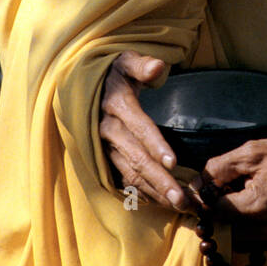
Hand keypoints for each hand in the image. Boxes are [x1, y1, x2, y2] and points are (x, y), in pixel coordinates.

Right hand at [99, 50, 200, 212]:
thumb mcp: (125, 61)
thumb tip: (158, 67)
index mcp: (115, 104)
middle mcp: (106, 129)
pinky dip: (140, 192)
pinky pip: (122, 179)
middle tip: (182, 199)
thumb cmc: (114, 72)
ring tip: (178, 205)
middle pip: (135, 157)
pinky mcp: (102, 158)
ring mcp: (103, 147)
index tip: (173, 162)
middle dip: (158, 180)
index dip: (155, 144)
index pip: (137, 126)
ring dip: (153, 191)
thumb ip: (142, 65)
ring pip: (129, 173)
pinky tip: (159, 202)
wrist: (84, 85)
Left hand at [196, 98, 266, 249]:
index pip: (212, 212)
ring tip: (237, 199)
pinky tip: (251, 209)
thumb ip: (217, 169)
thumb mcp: (250, 152)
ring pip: (234, 240)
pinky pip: (251, 243)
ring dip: (229, 223)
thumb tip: (196, 185)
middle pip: (222, 229)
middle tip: (220, 193)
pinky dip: (244, 230)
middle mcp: (265, 231)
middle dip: (215, 213)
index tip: (204, 189)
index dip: (204, 199)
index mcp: (255, 208)